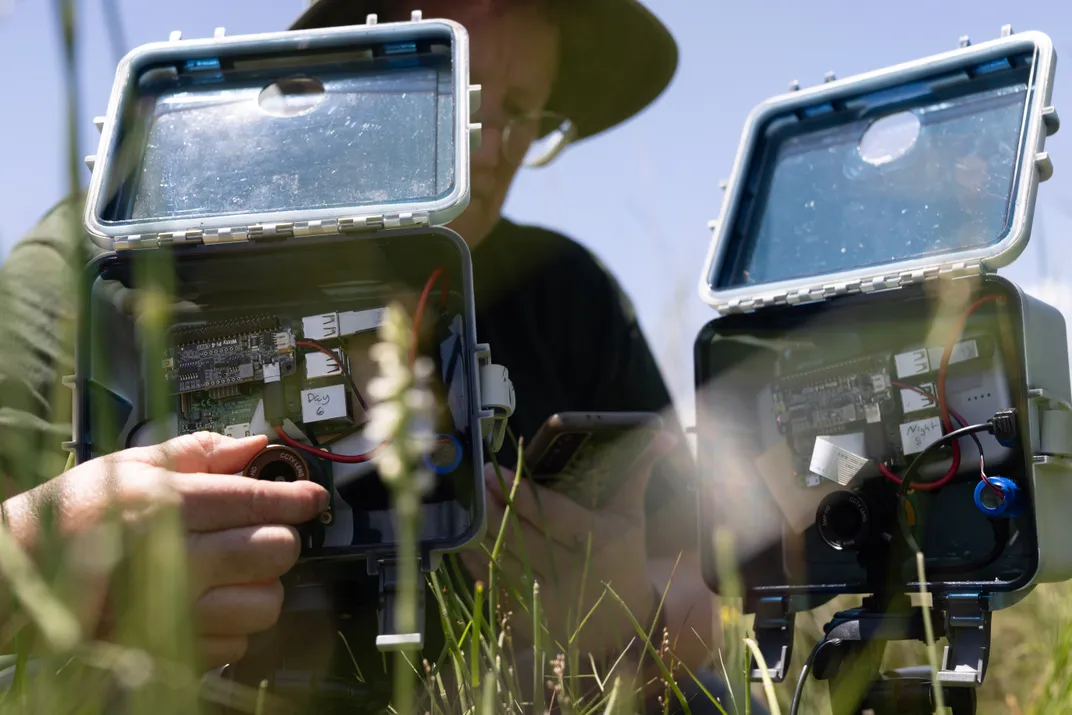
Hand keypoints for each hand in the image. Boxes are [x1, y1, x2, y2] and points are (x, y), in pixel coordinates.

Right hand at [1, 432, 328, 667]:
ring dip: (260, 588)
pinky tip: (208, 605)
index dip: (296, 498)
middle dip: (278, 540)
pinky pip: (238, 645)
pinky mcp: (169, 653)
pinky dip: (233, 626)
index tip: (312, 498)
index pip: (256, 500)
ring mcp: (172, 612)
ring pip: (265, 604)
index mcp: (167, 505)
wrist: (16, 578)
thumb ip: (198, 452)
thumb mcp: (129, 466)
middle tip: (261, 533)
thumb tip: (255, 444)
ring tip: (232, 574)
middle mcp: (175, 559)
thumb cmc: (74, 516)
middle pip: (274, 552)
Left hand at [460, 432, 676, 657]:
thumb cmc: (624, 558)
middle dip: (493, 506)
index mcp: (597, 540)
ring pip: (502, 560)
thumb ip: (637, 472)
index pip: (551, 513)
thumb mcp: (632, 515)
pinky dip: (476, 562)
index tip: (495, 471)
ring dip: (478, 532)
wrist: (624, 624)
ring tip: (466, 506)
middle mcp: (571, 572)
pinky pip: (493, 585)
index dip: (519, 492)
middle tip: (475, 482)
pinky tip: (466, 539)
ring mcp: (547, 600)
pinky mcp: (528, 619)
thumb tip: (663, 436)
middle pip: (521, 534)